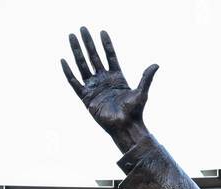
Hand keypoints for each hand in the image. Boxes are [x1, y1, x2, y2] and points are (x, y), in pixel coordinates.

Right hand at [61, 27, 157, 151]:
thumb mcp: (142, 92)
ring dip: (77, 51)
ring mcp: (94, 87)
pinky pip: (74, 82)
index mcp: (116, 78)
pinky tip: (64, 60)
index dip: (106, 44)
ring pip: (83, 65)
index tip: (102, 31)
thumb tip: (156, 64)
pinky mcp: (86, 97)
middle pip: (94, 57)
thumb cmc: (135, 112)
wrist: (126, 127)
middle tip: (83, 28)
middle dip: (88, 43)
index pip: (110, 56)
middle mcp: (104, 80)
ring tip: (71, 37)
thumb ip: (146, 77)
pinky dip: (69, 72)